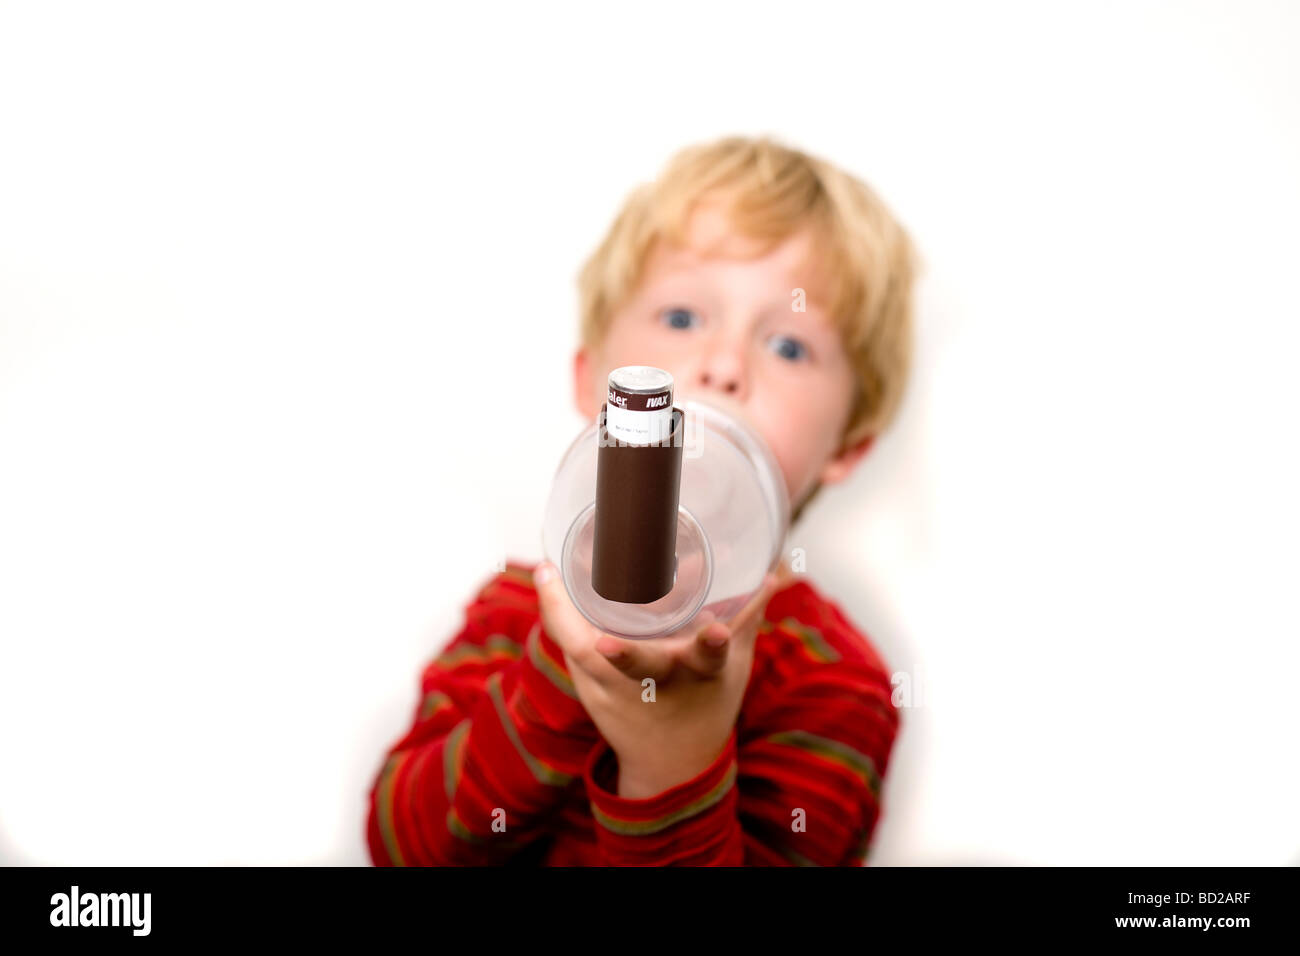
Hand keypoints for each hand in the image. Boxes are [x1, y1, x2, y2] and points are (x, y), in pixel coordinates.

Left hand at [532, 561, 778, 797]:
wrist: (670, 761)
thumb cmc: (706, 697)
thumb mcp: (735, 661)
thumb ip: (749, 610)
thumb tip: (776, 563)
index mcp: (701, 674)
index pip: (712, 660)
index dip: (714, 645)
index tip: (716, 630)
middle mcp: (659, 682)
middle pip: (641, 667)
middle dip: (627, 654)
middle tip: (606, 640)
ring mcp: (619, 688)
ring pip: (587, 656)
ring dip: (567, 618)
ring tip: (550, 575)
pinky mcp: (592, 687)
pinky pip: (570, 648)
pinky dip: (557, 614)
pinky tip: (547, 578)